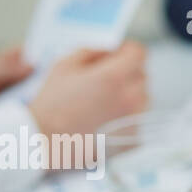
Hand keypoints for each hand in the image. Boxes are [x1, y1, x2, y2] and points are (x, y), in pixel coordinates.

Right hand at [28, 43, 148, 154]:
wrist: (48, 142)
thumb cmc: (53, 105)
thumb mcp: (65, 65)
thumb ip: (92, 51)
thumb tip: (110, 49)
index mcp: (114, 77)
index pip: (139, 54)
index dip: (127, 51)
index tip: (118, 54)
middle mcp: (130, 98)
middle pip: (142, 75)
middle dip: (127, 72)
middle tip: (105, 79)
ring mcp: (134, 120)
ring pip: (143, 97)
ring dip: (129, 93)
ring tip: (103, 100)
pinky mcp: (134, 137)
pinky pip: (138, 117)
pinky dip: (127, 113)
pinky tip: (106, 117)